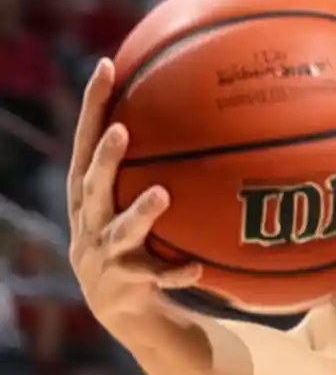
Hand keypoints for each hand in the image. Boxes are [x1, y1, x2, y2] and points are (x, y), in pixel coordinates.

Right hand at [67, 58, 202, 341]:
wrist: (126, 310)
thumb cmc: (138, 240)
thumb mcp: (140, 197)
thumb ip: (162, 158)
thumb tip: (210, 100)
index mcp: (89, 196)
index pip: (87, 141)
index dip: (93, 105)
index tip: (107, 65)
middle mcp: (89, 222)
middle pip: (92, 184)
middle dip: (105, 158)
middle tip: (122, 130)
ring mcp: (103, 256)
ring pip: (121, 233)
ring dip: (140, 213)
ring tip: (161, 194)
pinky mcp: (125, 288)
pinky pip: (156, 278)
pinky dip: (175, 272)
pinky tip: (197, 269)